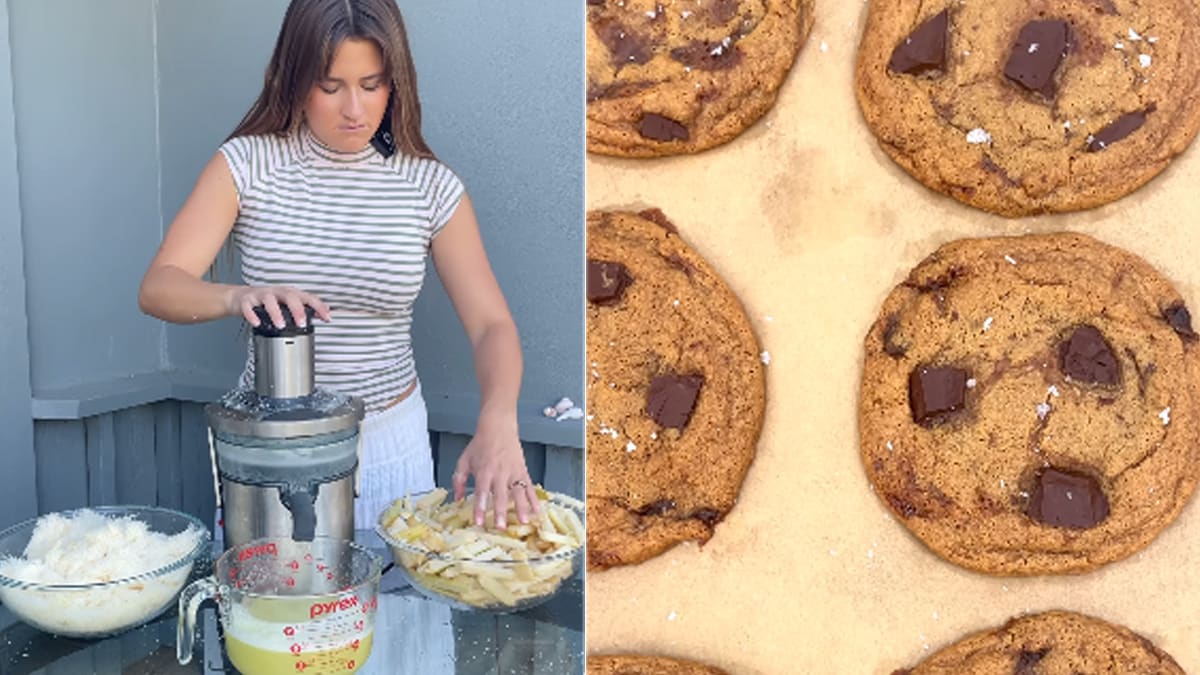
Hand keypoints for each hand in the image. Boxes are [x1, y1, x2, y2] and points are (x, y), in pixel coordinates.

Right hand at [226, 285, 330, 327]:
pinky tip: (257, 323)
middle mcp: (277, 292)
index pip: (307, 297)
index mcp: (289, 293)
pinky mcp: (247, 301)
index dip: (318, 306)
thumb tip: (324, 313)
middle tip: (302, 323)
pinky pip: (249, 307)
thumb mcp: (288, 303)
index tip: (326, 317)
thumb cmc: (268, 301)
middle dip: (297, 309)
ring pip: (269, 300)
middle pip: (289, 296)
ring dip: (276, 313)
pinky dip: (253, 315)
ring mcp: (261, 295)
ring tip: (281, 325)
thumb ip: (306, 308)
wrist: (242, 297)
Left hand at [452, 414, 538, 528]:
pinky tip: (537, 511)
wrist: (498, 427)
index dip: (480, 507)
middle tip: (501, 527)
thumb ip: (459, 480)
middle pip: (501, 495)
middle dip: (501, 512)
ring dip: (521, 508)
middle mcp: (500, 472)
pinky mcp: (523, 471)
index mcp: (484, 470)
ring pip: (518, 492)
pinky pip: (529, 487)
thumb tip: (457, 499)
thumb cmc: (480, 444)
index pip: (482, 492)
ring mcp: (513, 472)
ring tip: (523, 522)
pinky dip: (534, 499)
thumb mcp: (464, 460)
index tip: (479, 521)